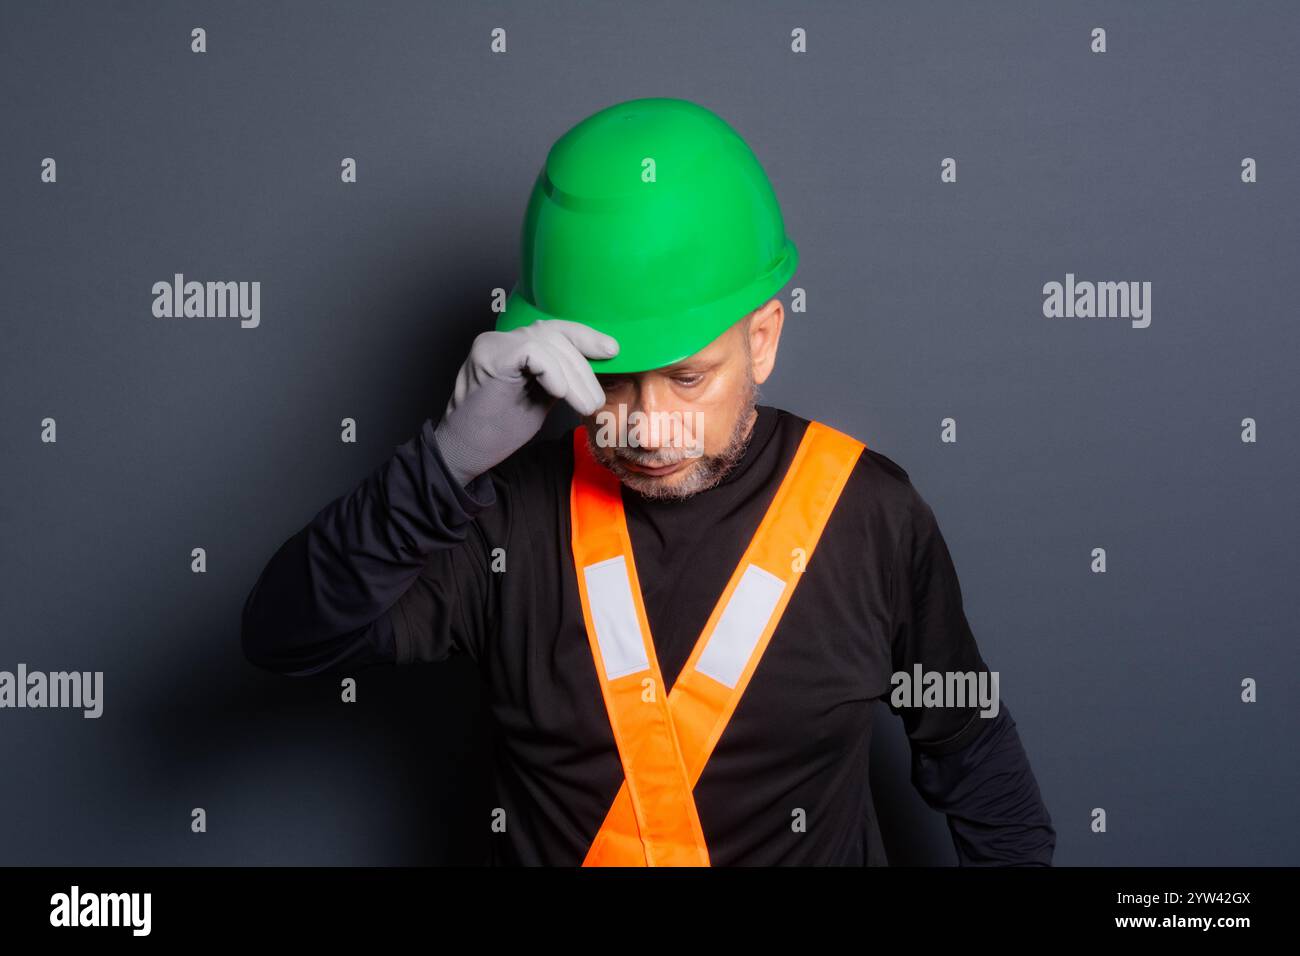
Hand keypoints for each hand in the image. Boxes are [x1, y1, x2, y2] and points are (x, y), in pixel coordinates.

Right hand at [431, 319, 618, 486]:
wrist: (465, 451)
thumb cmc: (498, 428)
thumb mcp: (540, 398)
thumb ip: (560, 378)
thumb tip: (595, 370)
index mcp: (515, 346)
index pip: (556, 329)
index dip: (586, 337)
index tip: (611, 351)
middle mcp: (503, 339)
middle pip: (556, 334)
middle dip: (583, 367)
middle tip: (594, 401)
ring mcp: (494, 345)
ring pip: (548, 342)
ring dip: (573, 376)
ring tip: (584, 405)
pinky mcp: (488, 357)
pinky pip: (532, 352)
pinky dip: (552, 371)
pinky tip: (559, 392)